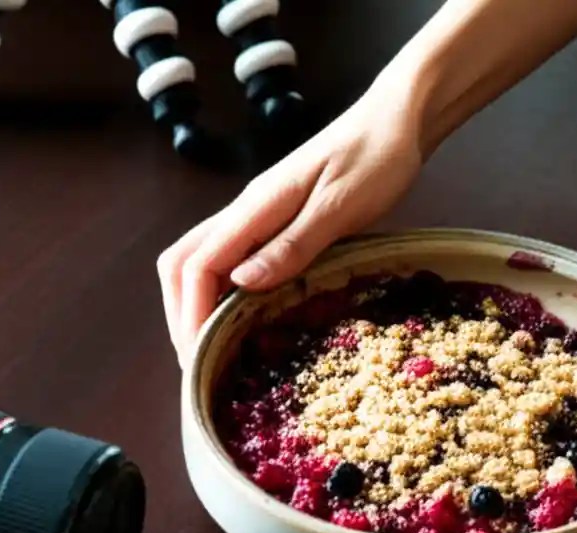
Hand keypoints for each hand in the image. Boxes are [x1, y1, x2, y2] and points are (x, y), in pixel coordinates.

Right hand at [157, 86, 424, 364]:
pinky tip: (241, 320)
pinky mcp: (271, 220)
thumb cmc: (376, 158)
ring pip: (198, 260)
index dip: (191, 316)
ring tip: (213, 351)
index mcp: (257, 207)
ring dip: (194, 305)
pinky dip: (219, 294)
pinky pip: (228, 259)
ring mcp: (255, 215)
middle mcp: (245, 211)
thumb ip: (293, 243)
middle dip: (181, 316)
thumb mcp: (341, 205)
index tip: (200, 361)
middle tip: (201, 366)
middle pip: (182, 264)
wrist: (395, 120)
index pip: (197, 265)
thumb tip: (241, 283)